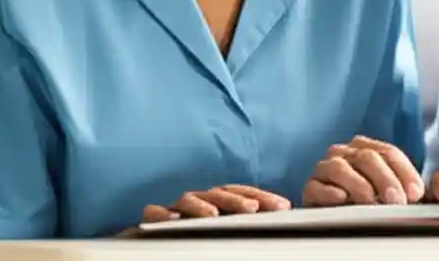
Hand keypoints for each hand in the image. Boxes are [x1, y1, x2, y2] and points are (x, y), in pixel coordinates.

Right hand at [140, 184, 290, 221]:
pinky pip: (155, 212)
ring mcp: (177, 209)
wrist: (158, 245)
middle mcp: (200, 201)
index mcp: (220, 202)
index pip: (243, 194)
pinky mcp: (154, 219)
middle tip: (253, 208)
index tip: (284, 206)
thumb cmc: (200, 236)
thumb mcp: (228, 229)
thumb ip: (247, 224)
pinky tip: (172, 218)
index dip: (263, 198)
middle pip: (220, 194)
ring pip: (190, 199)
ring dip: (202, 205)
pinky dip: (161, 214)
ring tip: (213, 215)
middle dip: (237, 200)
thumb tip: (282, 214)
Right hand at [304, 135, 424, 205]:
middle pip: (367, 158)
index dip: (404, 172)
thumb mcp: (390, 191)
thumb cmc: (370, 202)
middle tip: (396, 200)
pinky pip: (317, 186)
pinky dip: (330, 192)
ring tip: (371, 201)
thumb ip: (404, 187)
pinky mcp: (310, 188)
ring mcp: (325, 168)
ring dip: (359, 185)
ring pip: (340, 167)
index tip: (415, 193)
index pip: (388, 153)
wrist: (337, 216)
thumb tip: (416, 193)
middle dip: (385, 179)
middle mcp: (344, 153)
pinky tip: (342, 200)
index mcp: (366, 148)